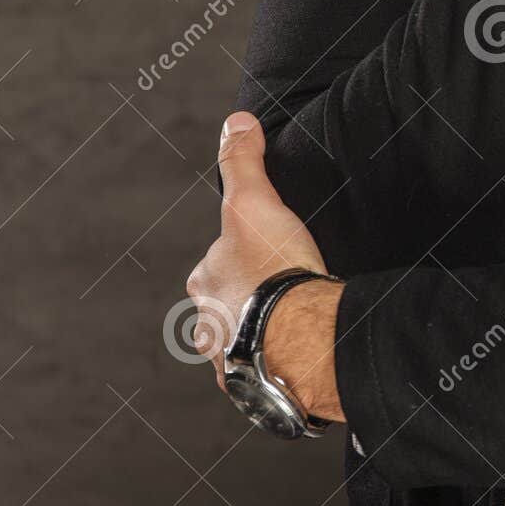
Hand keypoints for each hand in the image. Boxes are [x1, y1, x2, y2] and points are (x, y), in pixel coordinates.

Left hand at [185, 112, 329, 398]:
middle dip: (249, 296)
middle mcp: (207, 322)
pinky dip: (277, 360)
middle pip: (226, 302)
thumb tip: (236, 122)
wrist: (300, 336)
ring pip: (241, 338)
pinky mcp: (254, 384)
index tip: (270, 249)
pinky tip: (298, 351)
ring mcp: (228, 357)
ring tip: (295, 321)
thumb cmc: (275, 271)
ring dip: (262, 331)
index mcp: (204, 281)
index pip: (218, 259)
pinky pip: (263, 368)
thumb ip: (244, 161)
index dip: (244, 251)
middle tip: (286, 285)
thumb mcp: (257, 202)